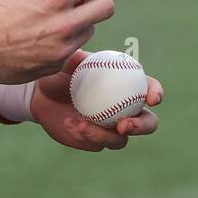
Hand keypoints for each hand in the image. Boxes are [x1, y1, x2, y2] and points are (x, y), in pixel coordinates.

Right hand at [0, 0, 113, 83]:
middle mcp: (66, 23)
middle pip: (106, 7)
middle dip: (93, 1)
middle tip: (76, 2)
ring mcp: (64, 46)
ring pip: (91, 28)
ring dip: (79, 22)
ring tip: (53, 21)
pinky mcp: (58, 64)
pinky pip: (74, 47)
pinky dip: (65, 41)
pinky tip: (43, 39)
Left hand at [31, 50, 163, 151]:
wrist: (41, 93)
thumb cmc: (60, 71)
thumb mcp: (67, 61)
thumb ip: (78, 58)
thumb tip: (85, 54)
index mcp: (127, 85)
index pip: (148, 88)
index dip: (156, 93)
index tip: (152, 98)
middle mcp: (125, 108)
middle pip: (147, 122)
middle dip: (142, 126)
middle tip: (124, 125)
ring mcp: (111, 128)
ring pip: (121, 139)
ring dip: (104, 134)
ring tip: (81, 124)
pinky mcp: (95, 140)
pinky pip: (97, 143)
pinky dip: (85, 135)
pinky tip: (69, 123)